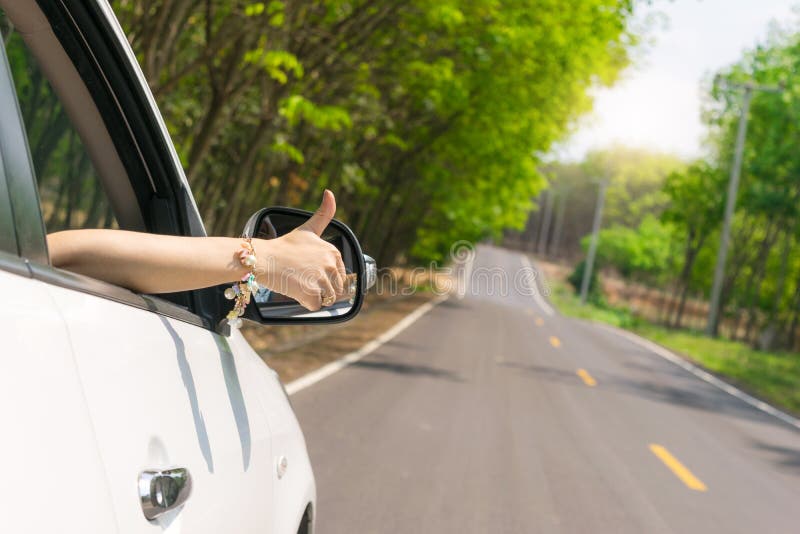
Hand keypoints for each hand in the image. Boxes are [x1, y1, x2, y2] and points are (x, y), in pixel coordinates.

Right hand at [255, 190, 346, 310]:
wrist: (262, 258)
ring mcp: (321, 278)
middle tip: (302, 278)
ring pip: (326, 298)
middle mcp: (330, 263)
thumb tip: (330, 192)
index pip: (339, 275)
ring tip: (298, 283)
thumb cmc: (283, 246)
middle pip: (334, 288)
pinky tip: (295, 291)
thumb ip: (324, 214)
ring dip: (313, 296)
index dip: (324, 276)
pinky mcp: (311, 292)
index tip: (308, 270)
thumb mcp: (307, 229)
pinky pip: (316, 306)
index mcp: (333, 251)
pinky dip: (306, 303)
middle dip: (320, 288)